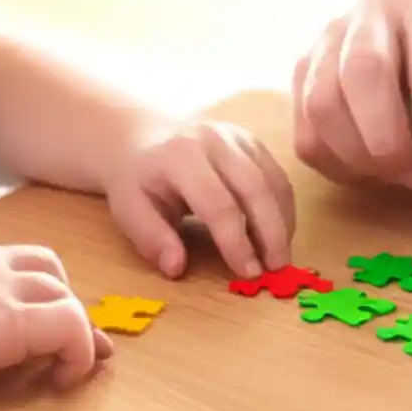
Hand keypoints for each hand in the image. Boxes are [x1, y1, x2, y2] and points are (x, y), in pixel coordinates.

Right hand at [0, 239, 111, 396]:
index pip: (7, 259)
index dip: (33, 289)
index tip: (36, 324)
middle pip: (49, 270)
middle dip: (66, 305)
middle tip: (68, 347)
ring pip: (68, 296)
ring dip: (77, 333)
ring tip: (65, 371)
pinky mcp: (12, 322)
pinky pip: (73, 327)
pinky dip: (80, 354)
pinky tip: (58, 383)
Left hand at [105, 120, 294, 278]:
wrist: (142, 137)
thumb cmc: (138, 179)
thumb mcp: (128, 209)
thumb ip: (151, 238)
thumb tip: (176, 268)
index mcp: (181, 156)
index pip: (218, 204)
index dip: (236, 242)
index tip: (248, 273)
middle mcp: (214, 140)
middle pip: (255, 188)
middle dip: (271, 232)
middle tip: (277, 268)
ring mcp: (237, 138)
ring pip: (273, 181)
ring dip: (283, 222)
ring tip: (281, 256)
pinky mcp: (252, 142)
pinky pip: (277, 177)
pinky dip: (283, 209)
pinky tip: (278, 234)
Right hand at [292, 0, 411, 198]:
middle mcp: (373, 7)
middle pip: (363, 75)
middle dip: (389, 144)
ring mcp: (328, 35)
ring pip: (322, 104)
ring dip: (358, 157)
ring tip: (394, 174)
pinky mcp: (303, 68)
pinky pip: (305, 129)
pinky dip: (335, 163)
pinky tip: (367, 167)